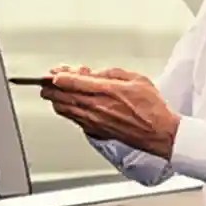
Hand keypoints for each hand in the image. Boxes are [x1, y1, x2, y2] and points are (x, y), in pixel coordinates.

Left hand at [39, 67, 180, 158]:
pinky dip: (66, 109)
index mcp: (106, 91)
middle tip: (47, 80)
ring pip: (63, 109)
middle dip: (51, 86)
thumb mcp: (135, 79)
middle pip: (62, 96)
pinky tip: (68, 103)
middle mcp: (96, 107)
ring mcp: (93, 121)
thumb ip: (111, 73)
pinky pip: (72, 119)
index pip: (72, 82)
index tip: (52, 73)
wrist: (158, 132)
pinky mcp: (94, 130)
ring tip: (54, 90)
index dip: (58, 76)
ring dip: (56, 98)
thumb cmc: (151, 107)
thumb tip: (92, 73)